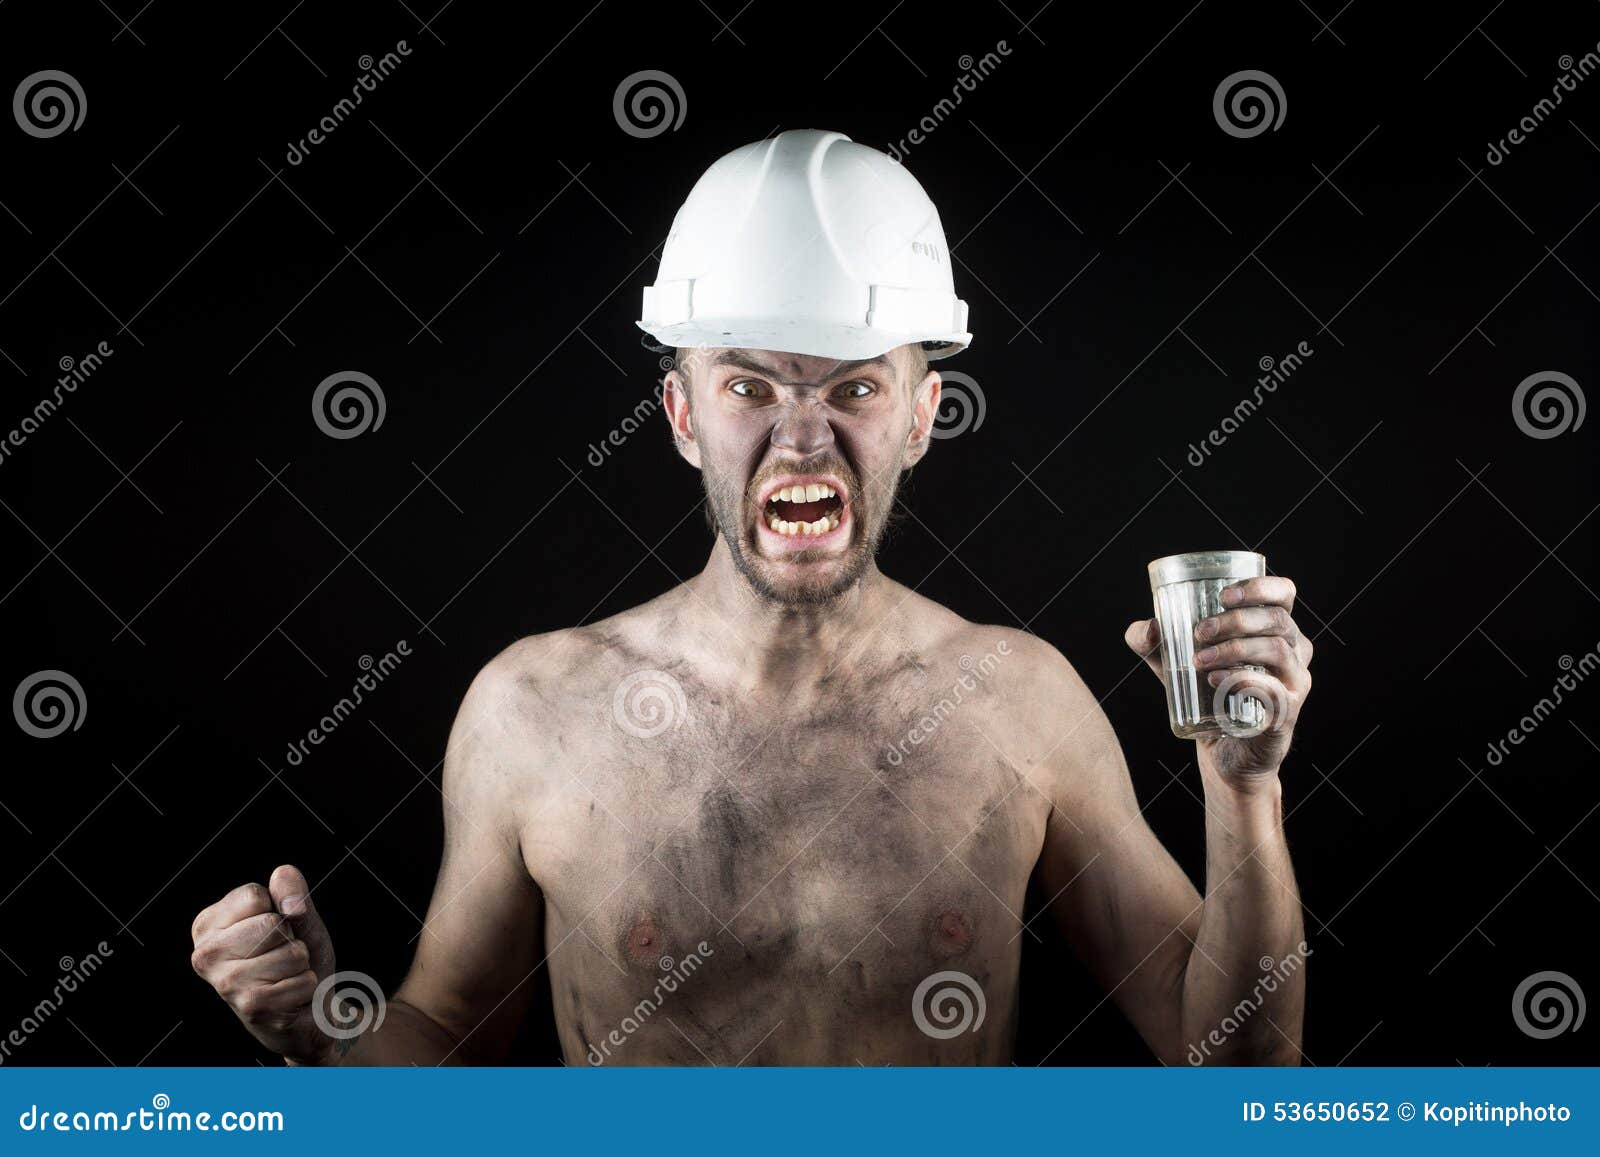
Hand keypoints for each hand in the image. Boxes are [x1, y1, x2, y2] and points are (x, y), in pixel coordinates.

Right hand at [190, 864, 337, 1063]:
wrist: (307, 1010)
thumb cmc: (295, 958)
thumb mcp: (297, 916)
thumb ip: (290, 890)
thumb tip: (286, 884)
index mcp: (208, 925)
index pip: (255, 895)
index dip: (278, 911)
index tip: (272, 932)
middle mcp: (206, 954)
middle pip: (272, 923)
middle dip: (290, 939)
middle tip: (279, 958)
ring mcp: (225, 983)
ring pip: (290, 953)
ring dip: (300, 965)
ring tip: (284, 977)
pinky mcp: (249, 1006)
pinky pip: (300, 981)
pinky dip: (306, 987)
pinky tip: (288, 997)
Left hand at [1125, 575, 1313, 780]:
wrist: (1223, 751)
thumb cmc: (1205, 694)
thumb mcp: (1172, 663)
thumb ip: (1150, 641)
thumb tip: (1149, 627)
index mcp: (1274, 629)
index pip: (1283, 593)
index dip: (1260, 587)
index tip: (1223, 596)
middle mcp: (1294, 651)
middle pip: (1277, 620)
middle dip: (1236, 620)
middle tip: (1199, 632)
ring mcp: (1294, 682)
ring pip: (1277, 650)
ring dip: (1235, 649)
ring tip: (1199, 660)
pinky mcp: (1287, 713)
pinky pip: (1276, 690)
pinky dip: (1246, 681)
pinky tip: (1216, 681)